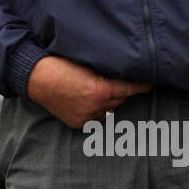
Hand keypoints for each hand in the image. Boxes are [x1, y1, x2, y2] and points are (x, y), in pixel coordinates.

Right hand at [26, 55, 151, 128]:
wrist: (38, 78)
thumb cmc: (61, 65)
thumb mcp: (87, 64)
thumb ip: (106, 72)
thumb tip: (122, 73)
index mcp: (101, 91)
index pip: (130, 89)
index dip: (142, 87)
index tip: (150, 85)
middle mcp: (96, 107)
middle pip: (120, 100)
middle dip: (119, 92)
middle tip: (113, 81)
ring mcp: (87, 117)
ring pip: (108, 110)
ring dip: (107, 102)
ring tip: (95, 90)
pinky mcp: (78, 124)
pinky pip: (95, 118)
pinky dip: (95, 110)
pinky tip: (86, 100)